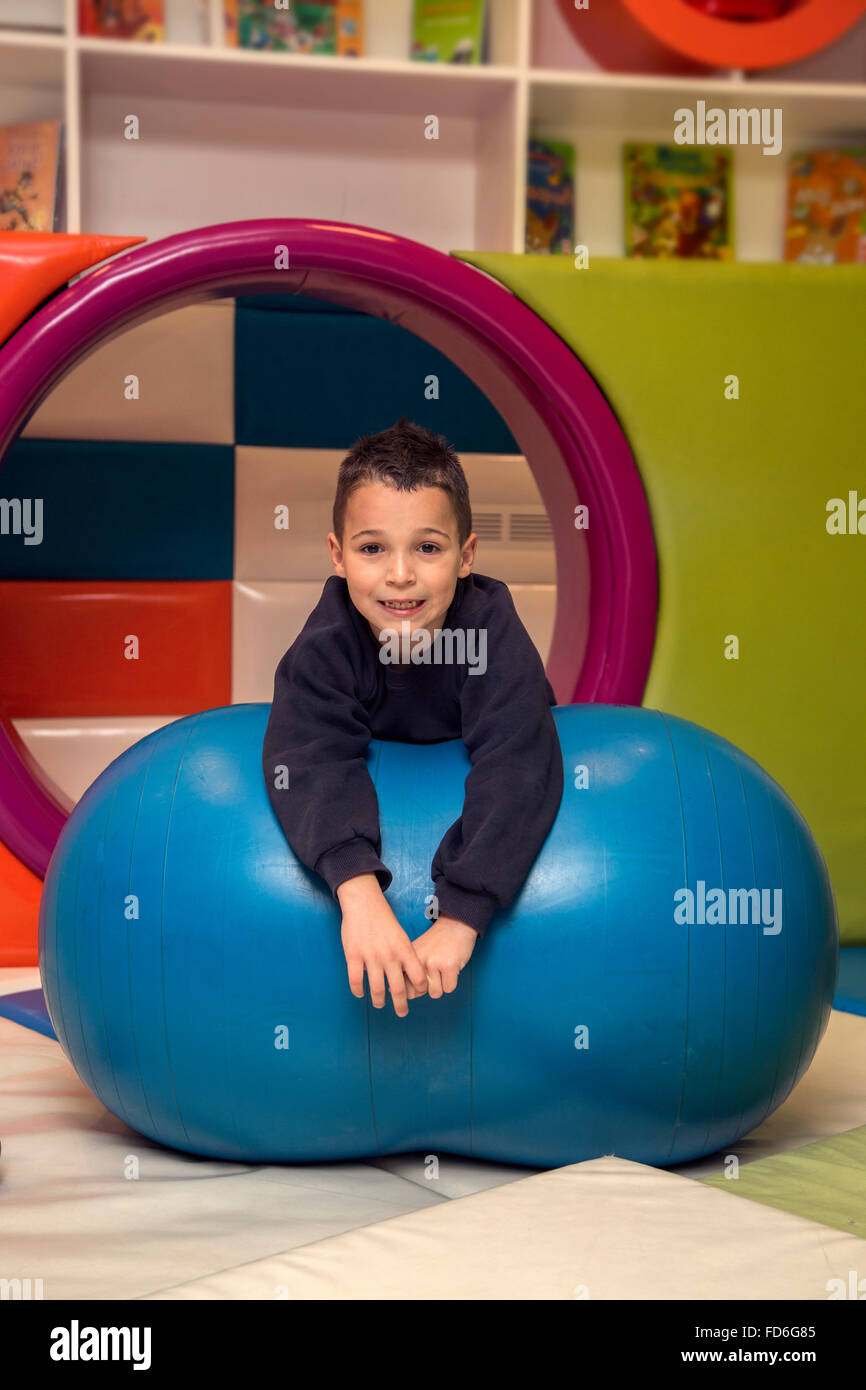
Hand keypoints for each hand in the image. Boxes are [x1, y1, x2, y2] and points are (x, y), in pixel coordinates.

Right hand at [337, 874, 427, 1018]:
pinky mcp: (353, 956)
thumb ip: (406, 956)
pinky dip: (358, 991)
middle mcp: (389, 956)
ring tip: (380, 1005)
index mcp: (404, 950)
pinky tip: (360, 994)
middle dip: (401, 1005)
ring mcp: (370, 957)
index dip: (420, 990)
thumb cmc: (384, 920)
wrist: (364, 904)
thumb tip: (411, 977)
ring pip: (377, 989)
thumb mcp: (402, 936)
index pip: (418, 978)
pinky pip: (355, 981)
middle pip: (398, 989)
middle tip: (402, 1012)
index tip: (417, 995)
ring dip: (379, 1001)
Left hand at [406, 914, 477, 999]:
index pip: (404, 988)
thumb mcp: (418, 953)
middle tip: (435, 970)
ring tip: (443, 968)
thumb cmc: (437, 943)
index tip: (421, 979)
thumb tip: (405, 996)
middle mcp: (417, 960)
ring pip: (435, 993)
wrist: (456, 925)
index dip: (414, 988)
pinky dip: (453, 981)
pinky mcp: (449, 965)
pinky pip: (449, 989)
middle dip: (429, 986)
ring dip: (442, 984)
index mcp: (408, 958)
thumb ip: (408, 972)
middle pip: (419, 993)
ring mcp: (433, 963)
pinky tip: (452, 966)